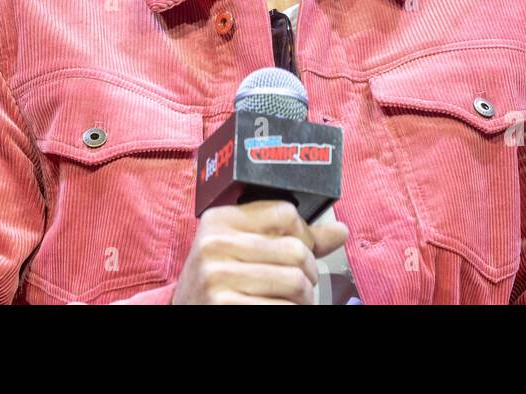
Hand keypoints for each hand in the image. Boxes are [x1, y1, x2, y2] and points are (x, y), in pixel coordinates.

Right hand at [170, 200, 348, 303]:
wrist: (184, 312)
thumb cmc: (219, 282)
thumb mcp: (241, 250)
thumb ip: (289, 238)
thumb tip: (340, 230)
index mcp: (220, 220)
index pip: (286, 213)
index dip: (304, 235)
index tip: (300, 252)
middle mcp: (215, 245)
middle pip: (296, 250)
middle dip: (309, 273)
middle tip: (301, 285)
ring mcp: (219, 277)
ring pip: (296, 281)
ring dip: (305, 298)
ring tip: (293, 301)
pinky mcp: (225, 305)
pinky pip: (283, 307)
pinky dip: (292, 311)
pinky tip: (280, 309)